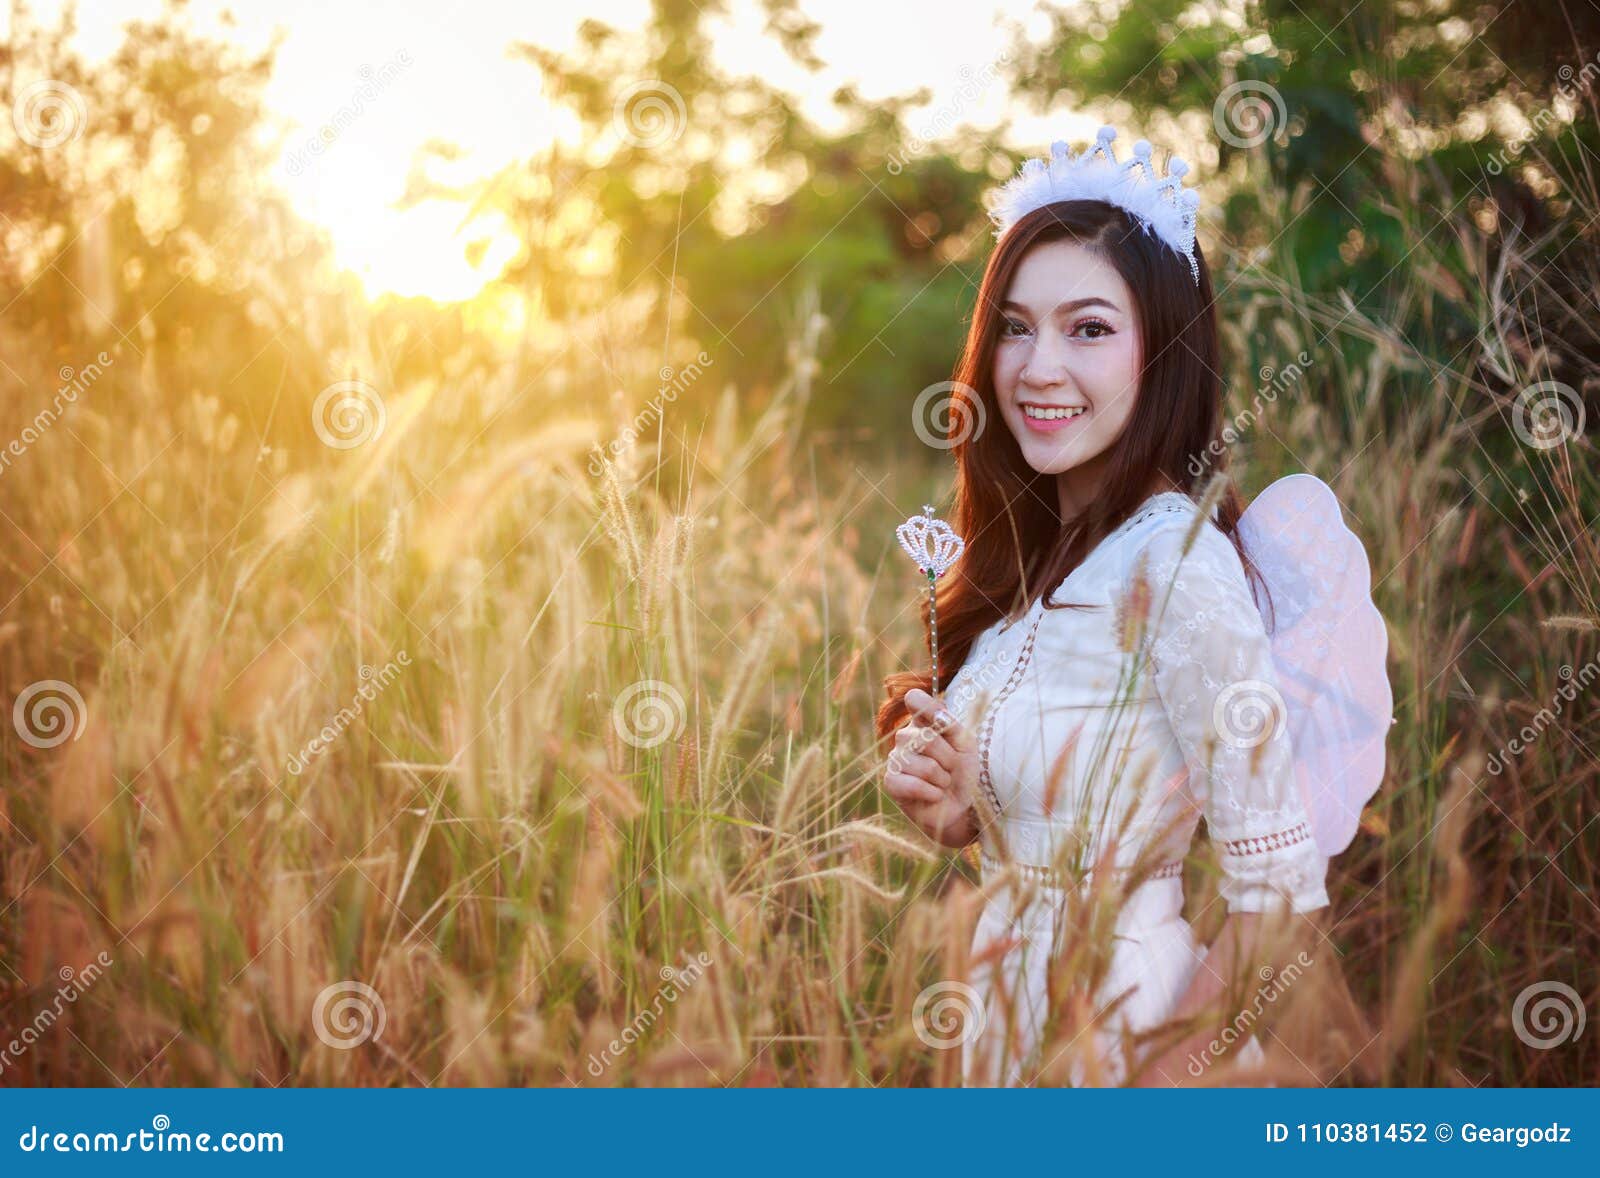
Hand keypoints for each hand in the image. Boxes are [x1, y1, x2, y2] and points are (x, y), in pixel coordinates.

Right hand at [882, 687, 980, 847]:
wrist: (960, 806)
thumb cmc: (963, 772)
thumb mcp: (965, 744)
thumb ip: (950, 724)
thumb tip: (934, 713)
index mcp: (923, 722)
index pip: (915, 699)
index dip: (929, 707)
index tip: (945, 722)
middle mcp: (906, 736)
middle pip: (925, 737)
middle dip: (949, 758)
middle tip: (952, 768)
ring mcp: (895, 758)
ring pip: (924, 765)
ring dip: (943, 779)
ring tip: (943, 783)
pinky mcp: (891, 782)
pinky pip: (913, 784)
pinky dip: (932, 793)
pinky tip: (934, 795)